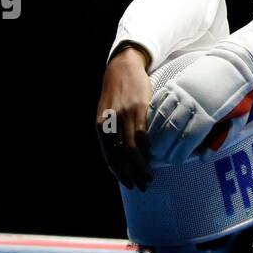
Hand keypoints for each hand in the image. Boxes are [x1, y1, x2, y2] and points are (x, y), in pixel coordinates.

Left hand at [96, 46, 153, 189]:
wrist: (123, 66)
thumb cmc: (116, 91)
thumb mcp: (107, 112)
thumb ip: (111, 131)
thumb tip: (120, 152)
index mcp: (101, 126)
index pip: (109, 157)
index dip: (119, 173)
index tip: (129, 184)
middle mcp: (110, 123)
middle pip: (119, 156)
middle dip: (131, 174)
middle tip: (142, 185)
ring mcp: (124, 116)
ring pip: (131, 148)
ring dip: (140, 166)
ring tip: (149, 176)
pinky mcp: (138, 108)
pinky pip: (142, 133)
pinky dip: (146, 148)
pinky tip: (152, 156)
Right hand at [146, 47, 252, 165]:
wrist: (232, 65)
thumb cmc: (236, 96)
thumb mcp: (237, 119)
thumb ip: (222, 139)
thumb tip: (204, 157)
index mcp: (209, 115)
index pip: (188, 139)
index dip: (178, 152)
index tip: (173, 161)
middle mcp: (192, 104)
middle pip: (172, 130)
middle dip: (163, 146)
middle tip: (158, 157)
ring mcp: (181, 93)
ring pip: (162, 116)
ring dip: (155, 132)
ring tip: (151, 144)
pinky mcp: (174, 84)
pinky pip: (158, 101)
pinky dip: (152, 115)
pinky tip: (150, 125)